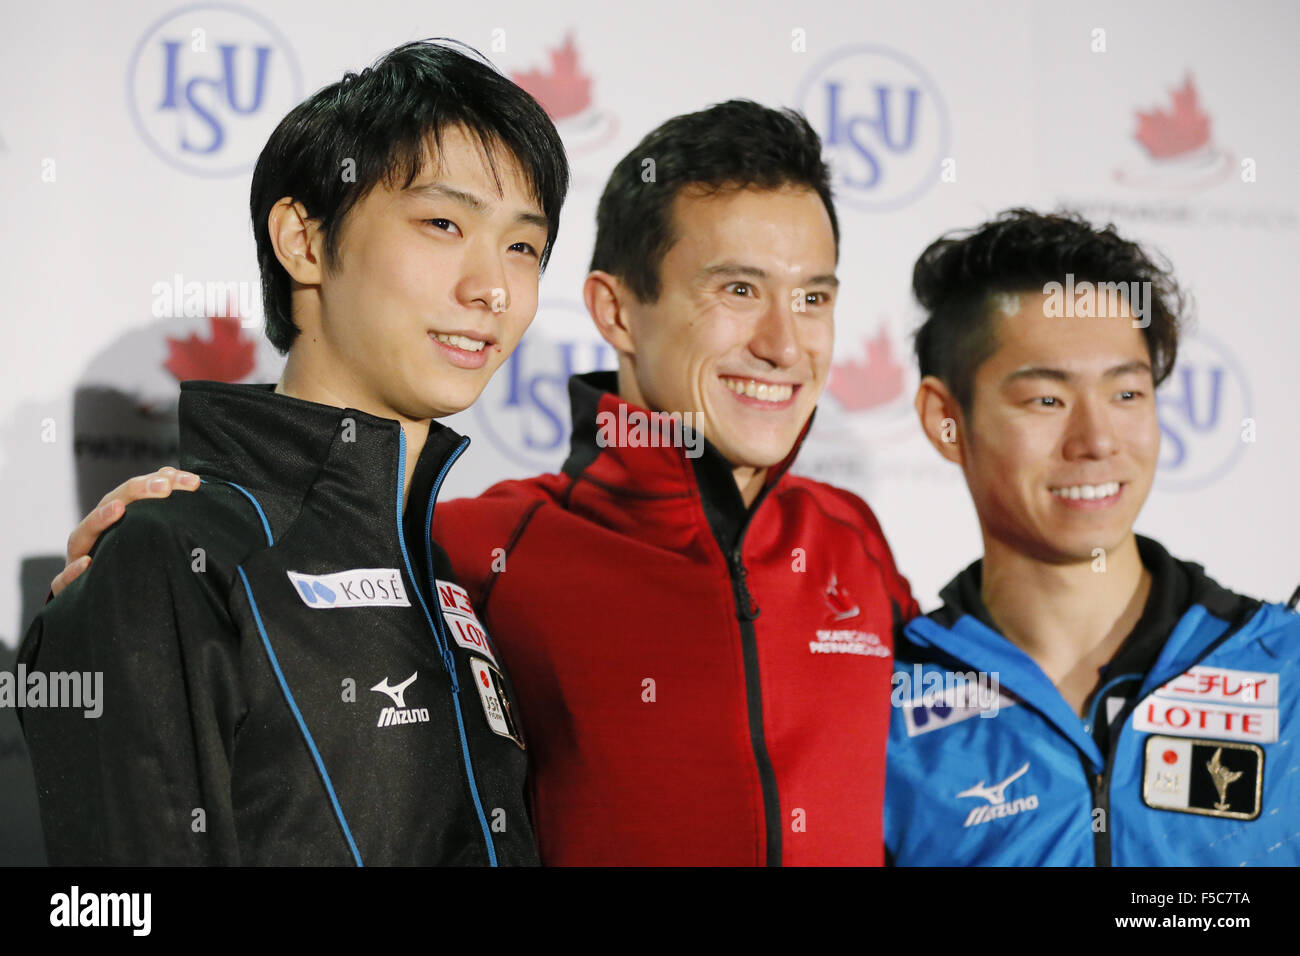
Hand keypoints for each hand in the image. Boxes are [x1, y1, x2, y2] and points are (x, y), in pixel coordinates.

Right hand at [50, 466, 199, 596]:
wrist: (110, 605)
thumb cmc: (133, 565)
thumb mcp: (148, 536)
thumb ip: (161, 509)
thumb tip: (179, 476)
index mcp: (114, 521)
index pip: (135, 493)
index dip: (160, 482)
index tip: (192, 481)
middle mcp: (95, 536)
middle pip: (110, 505)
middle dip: (137, 490)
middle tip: (165, 486)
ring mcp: (78, 559)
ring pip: (81, 536)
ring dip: (98, 519)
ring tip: (119, 509)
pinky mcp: (71, 588)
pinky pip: (64, 580)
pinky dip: (73, 571)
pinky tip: (87, 563)